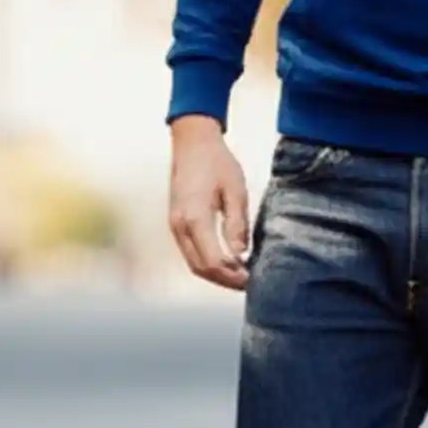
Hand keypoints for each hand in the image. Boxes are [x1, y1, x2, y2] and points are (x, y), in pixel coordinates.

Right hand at [167, 115, 249, 290]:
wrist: (192, 143)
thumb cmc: (218, 163)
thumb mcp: (236, 191)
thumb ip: (237, 224)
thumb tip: (241, 254)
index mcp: (195, 218)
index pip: (213, 261)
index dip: (233, 275)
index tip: (252, 279)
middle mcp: (179, 226)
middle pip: (200, 268)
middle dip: (225, 280)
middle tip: (249, 284)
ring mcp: (175, 226)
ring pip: (193, 264)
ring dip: (216, 275)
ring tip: (240, 277)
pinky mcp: (176, 224)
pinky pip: (190, 253)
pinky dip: (207, 264)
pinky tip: (227, 263)